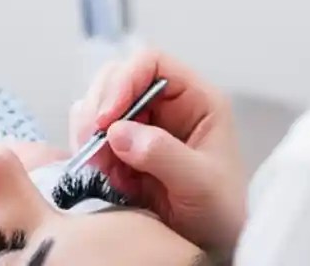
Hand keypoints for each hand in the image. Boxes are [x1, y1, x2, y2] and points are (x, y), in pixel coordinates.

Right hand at [69, 50, 247, 254]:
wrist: (212, 246)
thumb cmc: (221, 212)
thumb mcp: (201, 183)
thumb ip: (163, 154)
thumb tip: (118, 132)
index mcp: (196, 100)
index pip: (152, 63)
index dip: (124, 80)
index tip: (106, 118)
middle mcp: (167, 106)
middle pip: (117, 78)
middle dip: (100, 108)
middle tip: (93, 143)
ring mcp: (143, 126)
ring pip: (99, 106)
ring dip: (90, 133)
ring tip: (103, 167)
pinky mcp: (125, 149)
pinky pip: (93, 135)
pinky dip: (88, 152)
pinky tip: (103, 175)